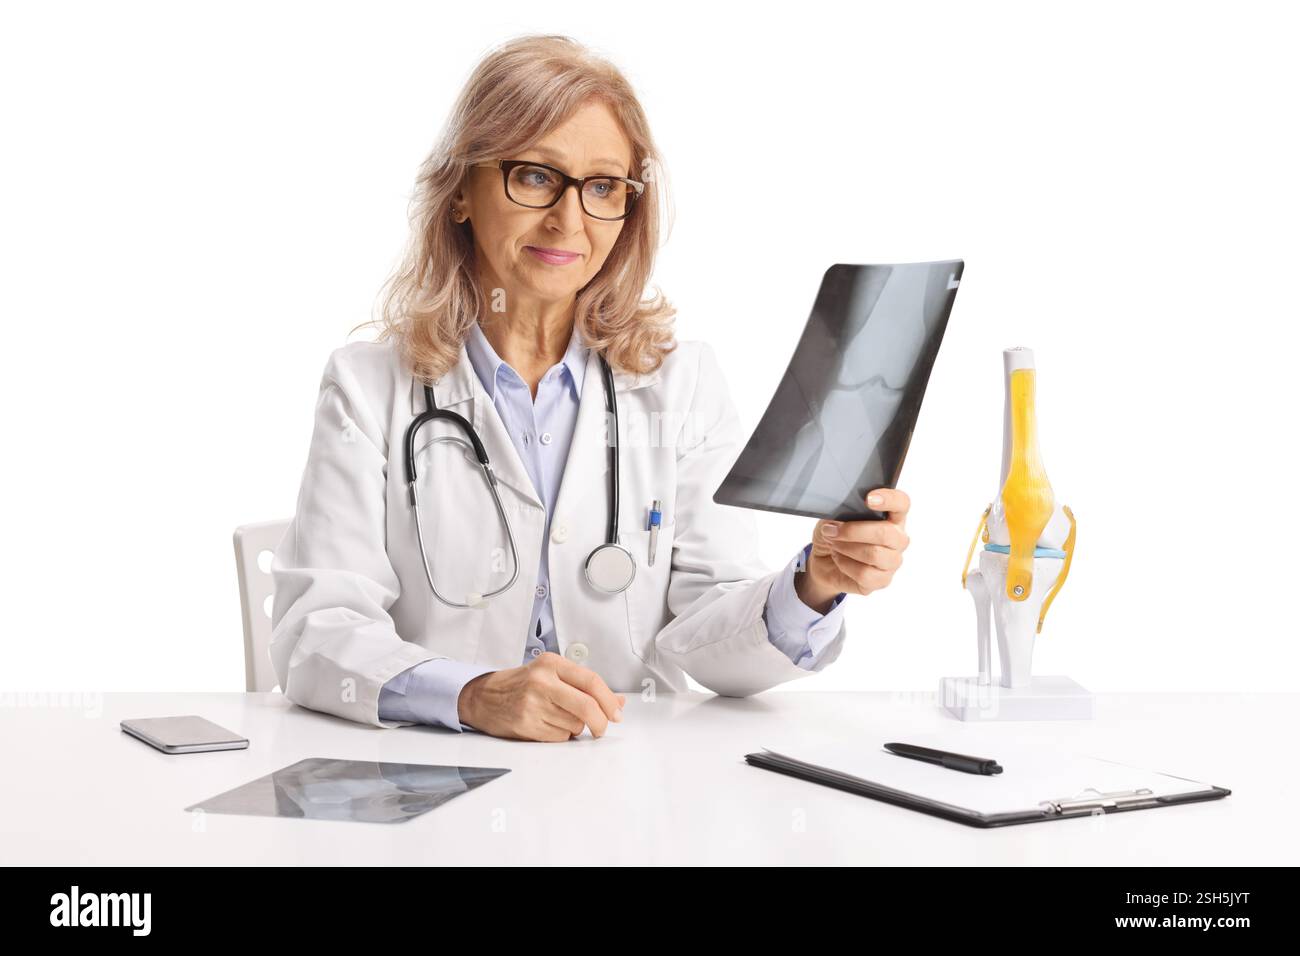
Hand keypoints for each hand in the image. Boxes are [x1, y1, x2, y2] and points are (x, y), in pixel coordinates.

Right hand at [457, 652, 626, 741]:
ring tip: (559, 718)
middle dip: (601, 722)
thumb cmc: (520, 685)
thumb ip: (584, 686)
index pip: (591, 680)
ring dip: (576, 727)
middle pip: (586, 706)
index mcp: (551, 663)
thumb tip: (619, 702)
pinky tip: (547, 725)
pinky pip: (559, 737)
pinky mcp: (526, 724)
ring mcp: (532, 703)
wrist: (482, 697)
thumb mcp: (551, 674)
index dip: (609, 700)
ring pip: (575, 724)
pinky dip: (561, 735)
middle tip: (602, 728)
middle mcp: (542, 681)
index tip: (617, 713)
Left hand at [798, 488, 911, 607]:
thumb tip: (843, 512)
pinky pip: (865, 574)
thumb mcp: (833, 517)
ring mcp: (892, 561)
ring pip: (874, 554)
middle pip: (886, 533)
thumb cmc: (834, 535)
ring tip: (834, 544)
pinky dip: (845, 565)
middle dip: (853, 531)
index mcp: (891, 517)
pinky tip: (839, 559)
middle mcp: (898, 539)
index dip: (889, 499)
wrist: (823, 562)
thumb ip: (843, 511)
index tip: (868, 499)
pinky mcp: (882, 580)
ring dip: (846, 548)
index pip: (902, 503)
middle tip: (831, 530)